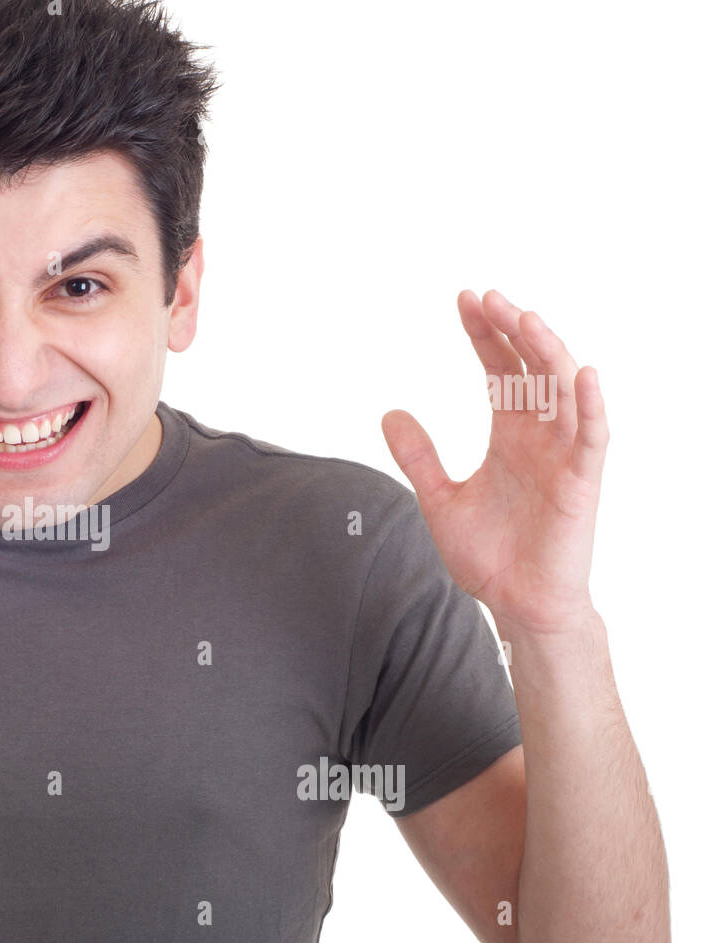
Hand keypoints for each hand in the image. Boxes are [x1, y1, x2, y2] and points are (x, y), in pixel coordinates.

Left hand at [381, 289, 608, 635]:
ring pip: (563, 391)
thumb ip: (418, 456)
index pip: (500, 370)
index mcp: (510, 435)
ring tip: (525, 318)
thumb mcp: (439, 499)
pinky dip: (590, 406)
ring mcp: (564, 457)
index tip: (464, 300)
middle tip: (487, 298)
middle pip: (532, 369)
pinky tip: (582, 375)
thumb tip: (389, 413)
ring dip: (547, 353)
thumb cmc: (488, 556)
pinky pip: (592, 438)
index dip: (484, 335)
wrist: (514, 605)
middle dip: (512, 331)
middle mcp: (540, 437)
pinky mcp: (581, 484)